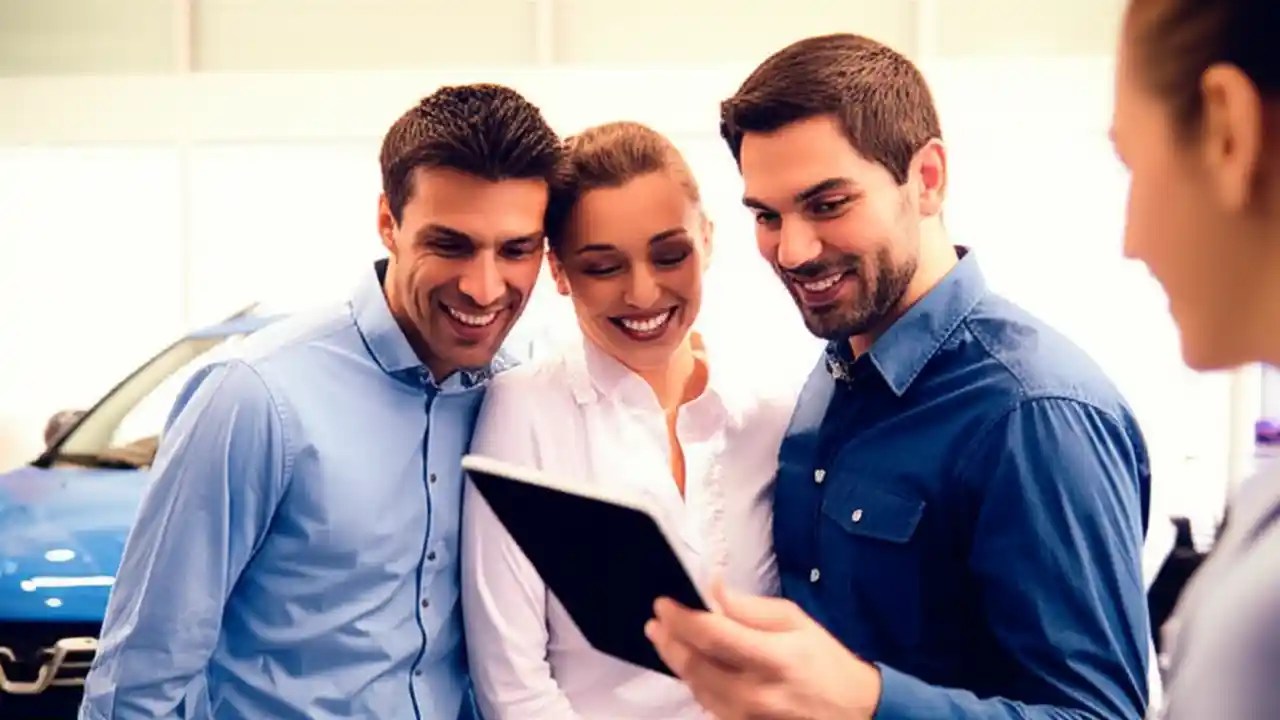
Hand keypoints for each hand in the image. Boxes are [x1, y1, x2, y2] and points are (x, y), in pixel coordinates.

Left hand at [644, 581, 881, 719]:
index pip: (711, 635)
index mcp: (771, 656)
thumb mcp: (795, 621)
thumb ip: (750, 608)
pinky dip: (696, 684)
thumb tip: (714, 589)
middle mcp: (755, 691)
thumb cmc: (823, 660)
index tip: (662, 604)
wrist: (853, 710)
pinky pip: (709, 706)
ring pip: (697, 688)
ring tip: (665, 641)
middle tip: (655, 623)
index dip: (680, 618)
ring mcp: (747, 717)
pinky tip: (690, 668)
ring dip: (676, 662)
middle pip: (694, 665)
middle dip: (668, 641)